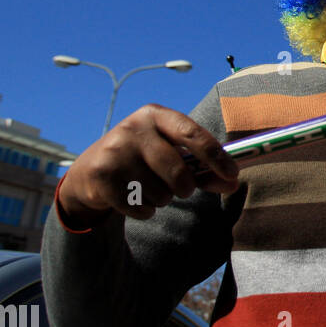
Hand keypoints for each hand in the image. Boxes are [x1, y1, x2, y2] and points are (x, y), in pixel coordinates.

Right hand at [56, 104, 238, 227]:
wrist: (91, 171)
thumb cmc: (145, 160)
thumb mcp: (173, 156)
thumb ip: (204, 170)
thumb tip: (233, 184)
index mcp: (156, 115)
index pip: (192, 133)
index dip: (215, 156)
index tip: (233, 174)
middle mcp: (133, 128)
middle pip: (178, 171)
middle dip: (185, 188)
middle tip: (181, 189)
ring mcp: (114, 152)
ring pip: (159, 194)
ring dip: (161, 199)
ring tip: (148, 188)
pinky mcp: (100, 177)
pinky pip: (140, 207)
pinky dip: (144, 211)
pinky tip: (133, 198)